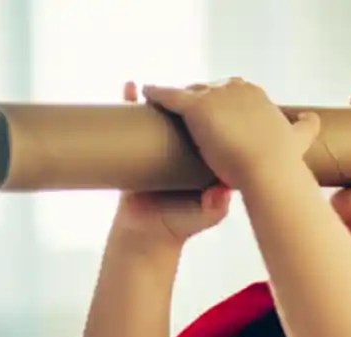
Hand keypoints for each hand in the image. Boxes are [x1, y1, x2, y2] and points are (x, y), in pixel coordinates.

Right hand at [111, 81, 230, 245]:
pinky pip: (132, 122)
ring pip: (162, 115)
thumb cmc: (181, 225)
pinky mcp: (138, 150)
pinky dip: (129, 105)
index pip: (215, 129)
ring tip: (158, 88)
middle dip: (187, 101)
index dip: (217, 115)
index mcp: (207, 157)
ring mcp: (162, 146)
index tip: (217, 106)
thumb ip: (214, 207)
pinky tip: (129, 89)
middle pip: (189, 116)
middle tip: (188, 91)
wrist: (149, 234)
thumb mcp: (204, 216)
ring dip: (160, 98)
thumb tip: (221, 192)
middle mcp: (186, 147)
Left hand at [142, 78, 320, 190]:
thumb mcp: (298, 139)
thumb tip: (312, 119)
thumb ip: (305, 128)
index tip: (218, 116)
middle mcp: (235, 87)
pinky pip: (170, 95)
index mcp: (256, 94)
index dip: (224, 103)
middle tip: (190, 119)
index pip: (234, 91)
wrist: (268, 171)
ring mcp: (215, 95)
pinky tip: (145, 94)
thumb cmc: (282, 162)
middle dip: (201, 100)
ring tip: (167, 109)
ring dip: (178, 98)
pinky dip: (157, 93)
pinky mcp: (195, 107)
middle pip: (210, 89)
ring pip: (190, 92)